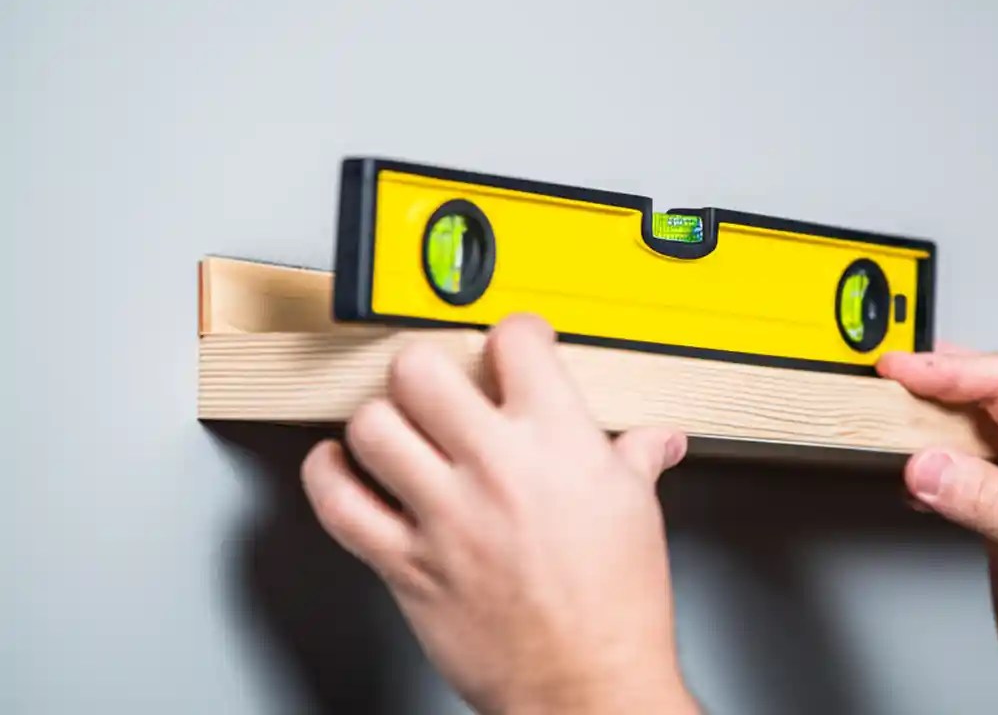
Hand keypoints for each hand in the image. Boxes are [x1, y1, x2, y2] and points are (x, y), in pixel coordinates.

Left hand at [300, 314, 699, 714]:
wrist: (588, 687)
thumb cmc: (616, 609)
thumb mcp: (637, 514)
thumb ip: (635, 460)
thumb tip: (653, 441)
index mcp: (558, 442)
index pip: (514, 340)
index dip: (513, 332)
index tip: (512, 344)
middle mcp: (495, 467)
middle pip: (421, 370)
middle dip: (427, 368)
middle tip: (439, 385)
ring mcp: (444, 515)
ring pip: (372, 426)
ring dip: (380, 420)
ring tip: (396, 428)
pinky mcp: (405, 563)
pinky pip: (339, 503)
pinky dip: (328, 475)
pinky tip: (341, 466)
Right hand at [878, 346, 997, 714]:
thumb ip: (988, 501)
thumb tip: (928, 463)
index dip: (954, 370)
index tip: (904, 369)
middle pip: (985, 401)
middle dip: (936, 385)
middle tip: (887, 380)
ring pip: (967, 439)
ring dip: (927, 430)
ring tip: (889, 424)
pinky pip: (956, 480)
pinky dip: (925, 474)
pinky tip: (909, 482)